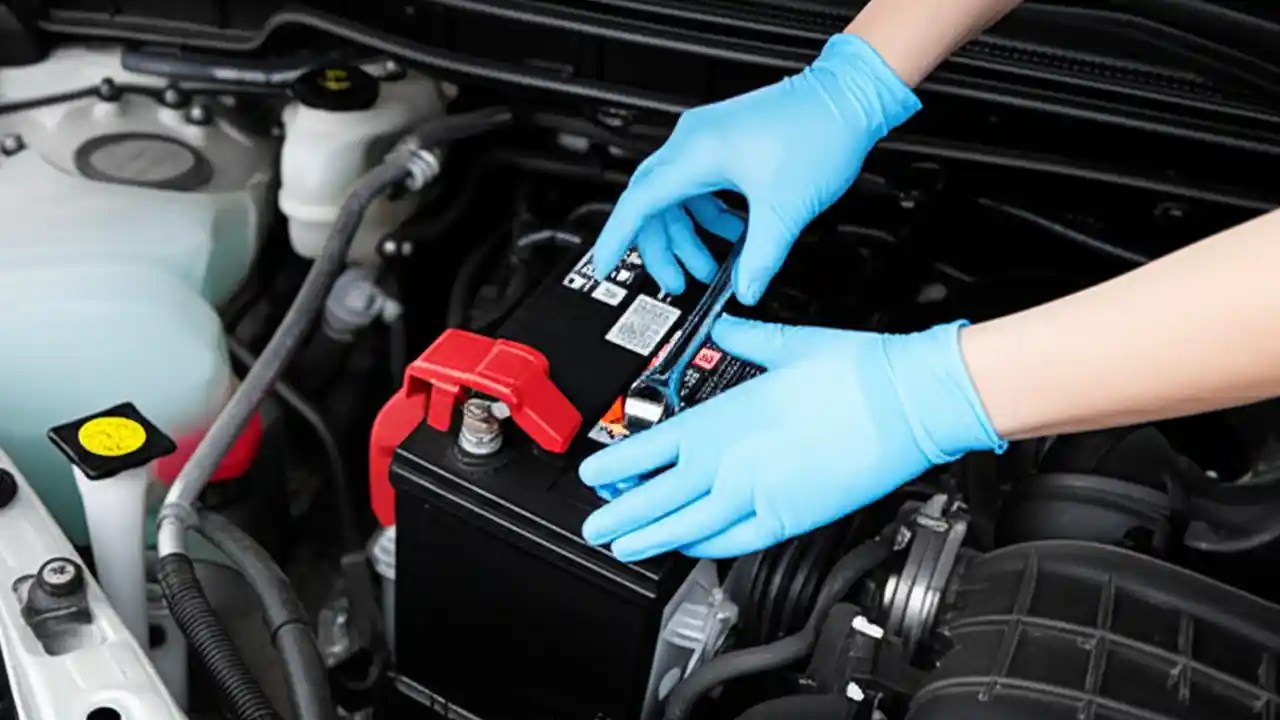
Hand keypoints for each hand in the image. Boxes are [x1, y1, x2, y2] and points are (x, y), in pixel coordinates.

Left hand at [579, 317, 1004, 560]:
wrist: (908, 401)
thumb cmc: (856, 371)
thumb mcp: (786, 342)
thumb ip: (743, 337)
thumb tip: (724, 325)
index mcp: (723, 417)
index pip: (649, 449)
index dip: (614, 467)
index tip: (592, 477)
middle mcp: (730, 462)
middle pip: (656, 498)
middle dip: (618, 515)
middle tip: (594, 525)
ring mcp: (757, 495)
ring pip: (687, 526)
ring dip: (651, 537)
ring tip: (625, 545)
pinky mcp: (789, 519)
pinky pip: (733, 541)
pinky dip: (704, 545)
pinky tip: (690, 546)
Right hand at [591, 34, 920, 303]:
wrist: (848, 97)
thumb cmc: (819, 132)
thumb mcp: (786, 209)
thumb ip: (761, 259)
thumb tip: (747, 289)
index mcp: (696, 155)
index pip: (638, 203)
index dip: (618, 240)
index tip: (605, 265)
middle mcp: (693, 143)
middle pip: (653, 204)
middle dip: (662, 249)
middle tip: (678, 282)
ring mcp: (707, 140)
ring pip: (676, 198)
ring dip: (689, 236)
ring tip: (709, 267)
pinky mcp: (723, 142)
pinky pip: (698, 186)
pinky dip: (708, 216)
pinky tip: (733, 235)